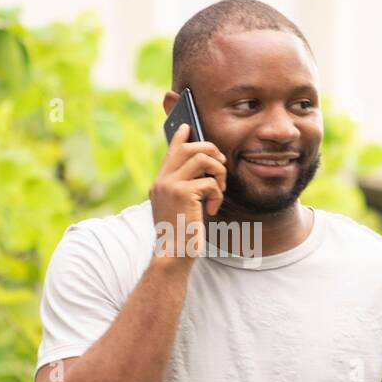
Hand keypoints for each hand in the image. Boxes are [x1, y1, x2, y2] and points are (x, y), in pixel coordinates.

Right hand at [150, 123, 226, 258]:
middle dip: (211, 151)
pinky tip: (212, 210)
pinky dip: (218, 195)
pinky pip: (210, 182)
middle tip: (221, 165)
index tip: (188, 126)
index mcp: (160, 183)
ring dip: (218, 171)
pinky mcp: (183, 193)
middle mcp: (162, 180)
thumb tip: (205, 172)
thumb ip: (184, 189)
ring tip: (220, 189)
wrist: (172, 255)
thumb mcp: (179, 208)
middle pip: (188, 147)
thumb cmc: (180, 235)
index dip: (180, 136)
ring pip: (201, 158)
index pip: (170, 151)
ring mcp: (170, 185)